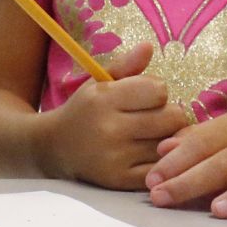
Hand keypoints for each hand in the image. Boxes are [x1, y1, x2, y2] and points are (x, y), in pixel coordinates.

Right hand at [36, 43, 189, 188]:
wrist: (53, 148)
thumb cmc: (84, 111)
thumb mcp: (98, 84)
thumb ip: (126, 66)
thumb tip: (148, 46)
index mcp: (103, 99)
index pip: (159, 90)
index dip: (156, 92)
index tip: (144, 98)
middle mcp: (109, 128)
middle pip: (172, 117)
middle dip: (168, 115)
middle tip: (152, 118)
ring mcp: (115, 157)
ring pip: (170, 143)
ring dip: (166, 139)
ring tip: (149, 136)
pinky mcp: (120, 180)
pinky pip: (161, 168)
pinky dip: (159, 161)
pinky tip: (147, 154)